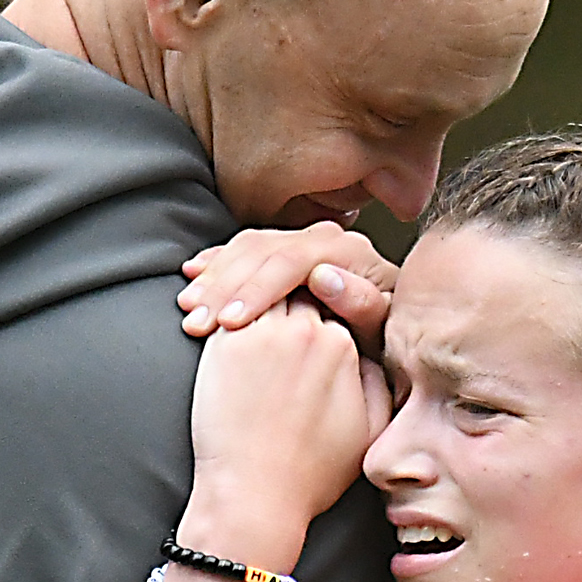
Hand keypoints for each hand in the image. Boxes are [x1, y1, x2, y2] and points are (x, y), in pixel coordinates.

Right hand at [179, 225, 397, 352]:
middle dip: (224, 283)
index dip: (257, 290)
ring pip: (247, 247)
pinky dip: (216, 264)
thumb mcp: (384, 330)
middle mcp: (326, 240)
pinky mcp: (286, 255)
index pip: (292, 261)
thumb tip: (325, 277)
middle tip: (196, 318)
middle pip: (262, 249)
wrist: (392, 338)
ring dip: (213, 276)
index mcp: (349, 252)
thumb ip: (363, 303)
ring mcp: (303, 244)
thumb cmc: (390, 342)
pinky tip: (193, 276)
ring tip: (188, 306)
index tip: (230, 322)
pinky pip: (243, 250)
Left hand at [189, 300, 380, 528]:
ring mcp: (264, 335)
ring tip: (241, 304)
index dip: (320, 303)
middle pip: (298, 287)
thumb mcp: (369, 431)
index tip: (302, 315)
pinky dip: (223, 304)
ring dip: (253, 291)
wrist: (255, 496)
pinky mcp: (225, 344)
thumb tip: (370, 352)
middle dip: (288, 290)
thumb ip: (377, 381)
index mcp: (344, 348)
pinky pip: (226, 304)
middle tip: (268, 298)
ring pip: (262, 289)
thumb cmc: (308, 474)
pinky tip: (214, 311)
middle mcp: (307, 334)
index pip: (332, 300)